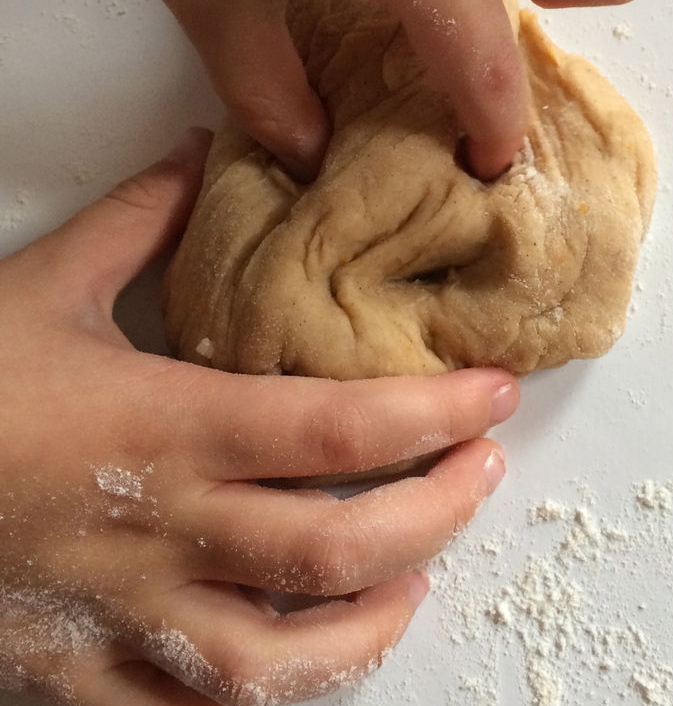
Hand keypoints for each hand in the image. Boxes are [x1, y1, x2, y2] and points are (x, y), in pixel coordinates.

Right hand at [0, 129, 517, 704]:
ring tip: (423, 573)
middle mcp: (163, 531)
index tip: (496, 394)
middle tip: (485, 471)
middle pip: (341, 548)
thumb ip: (141, 217)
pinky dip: (278, 695)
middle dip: (440, 512)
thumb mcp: (42, 285)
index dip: (437, 414)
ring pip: (284, 658)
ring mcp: (126, 621)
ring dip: (376, 621)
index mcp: (166, 427)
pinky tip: (313, 657)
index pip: (340, 429)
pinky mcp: (85, 682)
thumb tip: (207, 152)